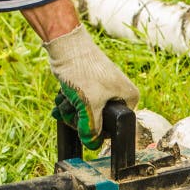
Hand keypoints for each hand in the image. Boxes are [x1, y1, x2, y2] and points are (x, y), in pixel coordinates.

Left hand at [45, 25, 138, 149]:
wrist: (66, 44)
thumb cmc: (83, 70)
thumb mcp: (89, 104)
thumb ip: (92, 129)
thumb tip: (92, 145)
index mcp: (129, 98)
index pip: (115, 128)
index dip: (98, 131)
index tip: (83, 125)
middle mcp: (119, 94)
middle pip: (99, 122)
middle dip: (79, 120)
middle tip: (71, 111)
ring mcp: (103, 90)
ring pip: (86, 114)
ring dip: (70, 111)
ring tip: (64, 101)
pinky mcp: (89, 86)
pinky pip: (79, 104)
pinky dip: (68, 103)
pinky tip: (60, 98)